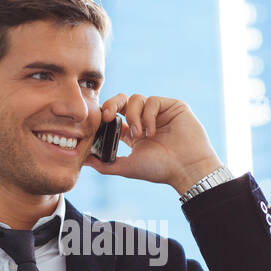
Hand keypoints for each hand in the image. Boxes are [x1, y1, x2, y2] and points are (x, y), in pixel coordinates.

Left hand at [84, 93, 223, 193]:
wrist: (186, 168)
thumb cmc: (160, 170)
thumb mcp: (128, 167)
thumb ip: (106, 164)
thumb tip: (84, 161)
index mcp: (134, 133)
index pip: (115, 116)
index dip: (106, 115)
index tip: (100, 121)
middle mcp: (145, 120)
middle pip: (123, 101)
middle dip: (112, 104)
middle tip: (107, 115)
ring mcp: (159, 112)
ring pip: (136, 99)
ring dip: (134, 116)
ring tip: (141, 135)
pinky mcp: (172, 105)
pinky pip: (152, 100)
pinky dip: (148, 115)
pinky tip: (152, 131)